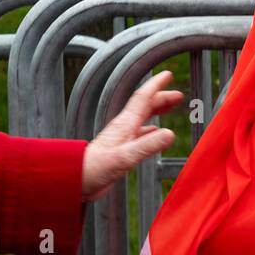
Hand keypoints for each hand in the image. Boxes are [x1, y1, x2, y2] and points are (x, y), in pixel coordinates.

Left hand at [81, 70, 184, 201]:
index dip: (156, 85)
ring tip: (170, 108)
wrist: (76, 180)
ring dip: (157, 110)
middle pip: (145, 106)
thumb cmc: (94, 169)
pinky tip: (155, 134)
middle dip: (162, 97)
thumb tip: (170, 134)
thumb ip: (147, 146)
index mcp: (125, 124)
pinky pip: (140, 133)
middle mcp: (124, 127)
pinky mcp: (121, 149)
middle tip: (178, 94)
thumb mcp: (124, 157)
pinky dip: (151, 130)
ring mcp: (122, 137)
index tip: (168, 74)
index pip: (143, 99)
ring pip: (143, 118)